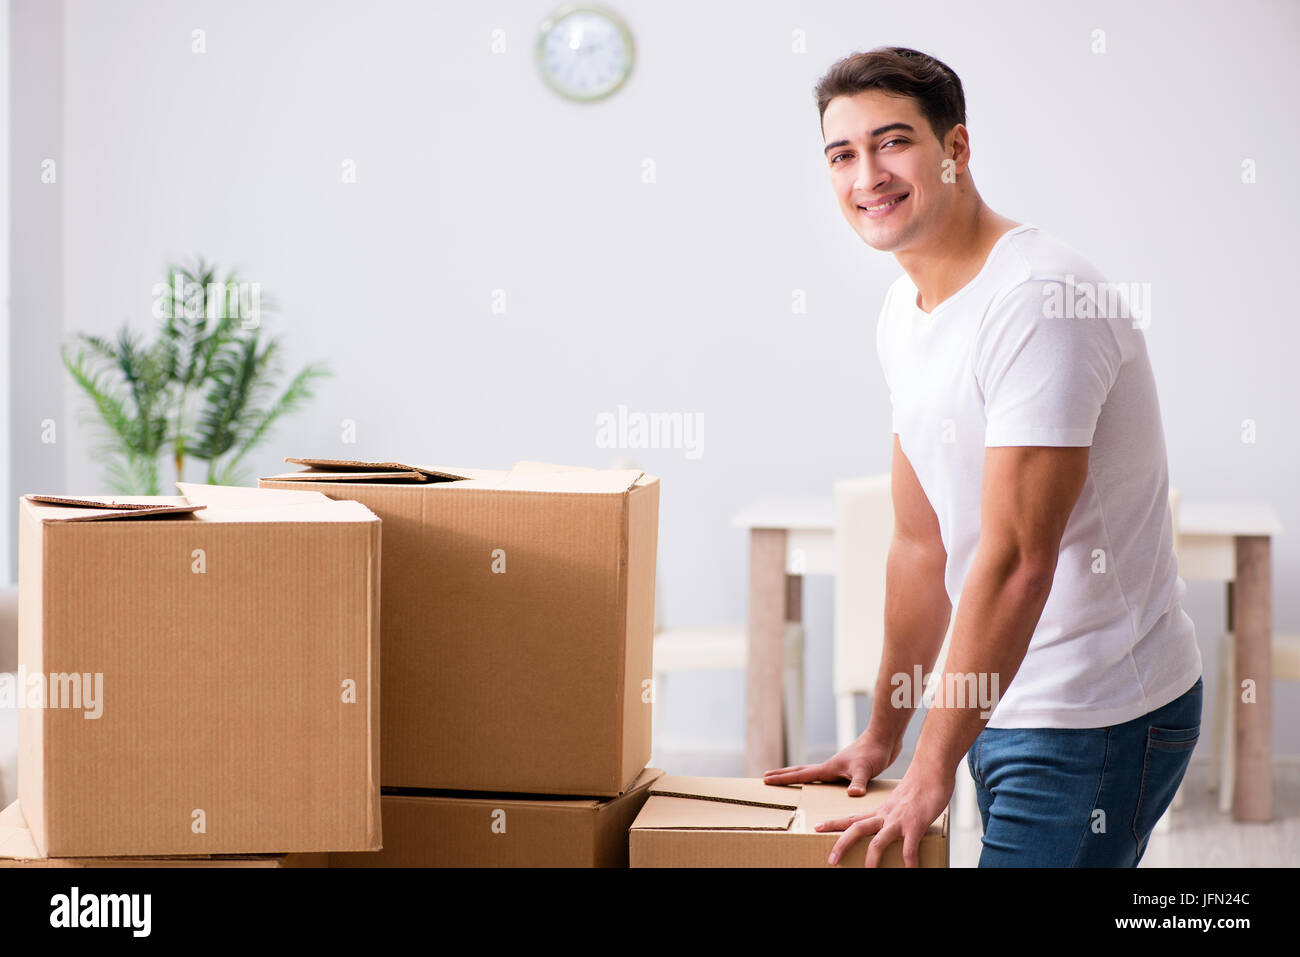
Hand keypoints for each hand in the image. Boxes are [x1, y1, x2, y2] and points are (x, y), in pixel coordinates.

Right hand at [763, 733, 901, 795]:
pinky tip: (825, 787)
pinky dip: (819, 782)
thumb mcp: (865, 769)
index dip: (783, 778)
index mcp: (829, 768)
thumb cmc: (874, 751)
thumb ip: (858, 782)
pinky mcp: (849, 770)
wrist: (884, 737)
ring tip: (789, 781)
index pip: (801, 775)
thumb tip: (852, 794)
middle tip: (767, 778)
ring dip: (798, 777)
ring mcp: (839, 767)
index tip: (766, 779)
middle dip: (783, 776)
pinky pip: (828, 779)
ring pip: (813, 774)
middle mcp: (831, 767)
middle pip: (801, 772)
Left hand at [814, 758, 953, 866]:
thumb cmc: (920, 786)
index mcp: (880, 810)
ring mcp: (899, 820)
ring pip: (877, 842)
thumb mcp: (900, 802)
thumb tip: (892, 826)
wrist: (932, 769)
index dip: (833, 823)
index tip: (816, 826)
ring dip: (871, 859)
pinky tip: (911, 872)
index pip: (852, 817)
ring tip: (867, 872)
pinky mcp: (915, 825)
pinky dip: (909, 863)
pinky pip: (909, 849)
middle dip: (842, 844)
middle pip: (856, 828)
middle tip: (831, 860)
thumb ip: (893, 814)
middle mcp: (885, 815)